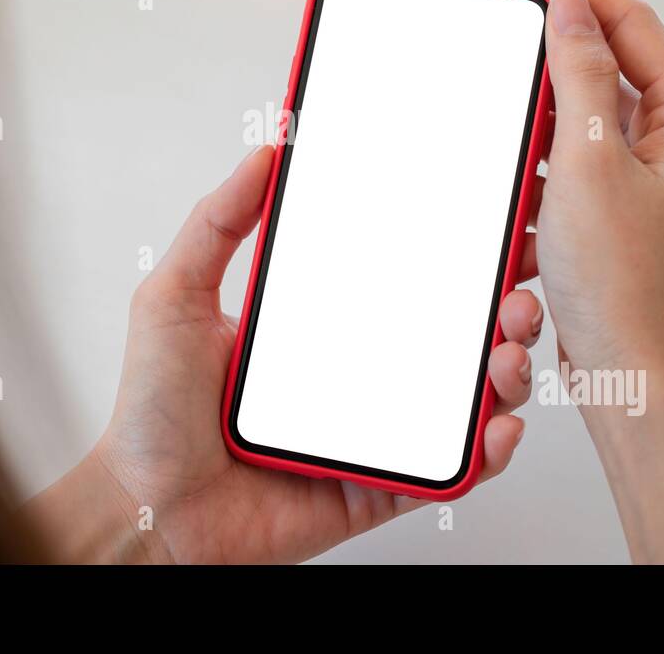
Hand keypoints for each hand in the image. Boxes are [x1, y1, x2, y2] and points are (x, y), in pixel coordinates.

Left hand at [30, 145, 540, 563]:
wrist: (146, 510)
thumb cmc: (152, 412)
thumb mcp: (175, 297)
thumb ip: (217, 224)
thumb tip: (266, 154)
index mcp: (320, 328)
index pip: (399, 281)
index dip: (451, 254)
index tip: (489, 221)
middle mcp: (355, 375)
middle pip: (449, 335)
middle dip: (499, 306)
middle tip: (517, 283)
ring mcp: (372, 432)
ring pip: (463, 398)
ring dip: (506, 368)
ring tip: (511, 346)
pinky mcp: (378, 488)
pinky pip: (447, 471)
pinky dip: (487, 451)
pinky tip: (498, 424)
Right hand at [498, 0, 663, 562]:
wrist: (633, 377)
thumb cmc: (624, 287)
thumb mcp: (587, 161)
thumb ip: (577, 72)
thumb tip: (570, 5)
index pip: (626, 18)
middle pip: (607, 63)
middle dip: (547, 56)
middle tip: (497, 31)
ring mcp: (659, 177)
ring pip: (587, 117)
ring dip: (539, 123)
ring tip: (507, 136)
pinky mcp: (629, 211)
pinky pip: (578, 165)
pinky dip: (542, 169)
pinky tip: (521, 192)